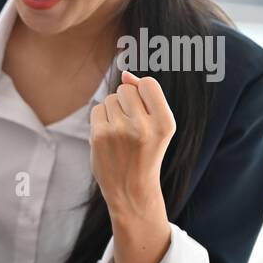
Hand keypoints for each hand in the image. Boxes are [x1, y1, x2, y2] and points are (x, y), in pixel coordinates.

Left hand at [89, 70, 174, 225]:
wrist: (130, 188)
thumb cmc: (146, 153)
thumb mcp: (158, 127)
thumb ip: (147, 98)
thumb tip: (126, 74)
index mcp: (165, 123)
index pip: (148, 83)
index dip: (141, 91)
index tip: (142, 108)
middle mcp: (143, 126)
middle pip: (126, 89)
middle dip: (126, 102)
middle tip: (131, 125)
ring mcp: (120, 131)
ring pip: (111, 98)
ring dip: (113, 110)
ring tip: (121, 132)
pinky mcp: (100, 135)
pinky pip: (97, 109)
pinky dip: (101, 118)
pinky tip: (108, 135)